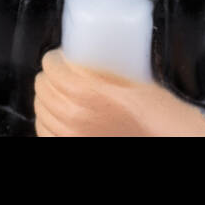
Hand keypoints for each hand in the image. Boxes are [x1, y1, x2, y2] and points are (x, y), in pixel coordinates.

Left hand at [33, 48, 204, 136]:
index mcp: (87, 92)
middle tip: (61, 72)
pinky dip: (45, 123)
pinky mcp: (69, 147)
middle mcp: (72, 117)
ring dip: (45, 99)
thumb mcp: (134, 80)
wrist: (164, 139)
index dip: (54, 59)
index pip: (52, 68)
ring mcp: (69, 137)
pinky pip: (44, 134)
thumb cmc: (157, 114)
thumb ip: (107, 71)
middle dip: (49, 77)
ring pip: (39, 112)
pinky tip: (54, 117)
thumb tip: (88, 58)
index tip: (61, 56)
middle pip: (43, 88)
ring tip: (57, 92)